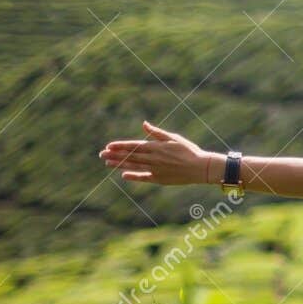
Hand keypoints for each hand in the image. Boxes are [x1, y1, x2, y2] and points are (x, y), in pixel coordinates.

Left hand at [99, 121, 219, 185]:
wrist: (201, 167)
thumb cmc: (188, 150)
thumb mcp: (173, 138)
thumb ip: (156, 133)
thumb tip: (144, 124)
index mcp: (156, 147)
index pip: (133, 146)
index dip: (120, 146)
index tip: (109, 146)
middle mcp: (153, 159)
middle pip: (130, 156)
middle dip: (115, 155)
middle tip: (101, 154)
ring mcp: (155, 170)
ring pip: (134, 166)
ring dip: (120, 165)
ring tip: (107, 163)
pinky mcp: (159, 179)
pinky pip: (143, 177)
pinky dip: (133, 176)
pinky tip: (123, 175)